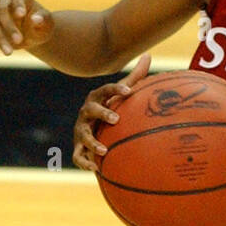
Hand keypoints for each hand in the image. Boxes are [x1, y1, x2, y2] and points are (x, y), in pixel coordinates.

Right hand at [0, 0, 53, 56]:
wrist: (34, 35)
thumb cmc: (42, 26)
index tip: (21, 15)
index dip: (17, 4)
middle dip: (9, 26)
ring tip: (9, 53)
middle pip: (1, 11)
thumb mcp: (47, 23)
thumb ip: (43, 19)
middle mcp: (4, 4)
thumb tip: (35, 19)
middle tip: (19, 41)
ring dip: (0, 39)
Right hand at [71, 54, 151, 170]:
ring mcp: (81, 131)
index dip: (116, 90)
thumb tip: (148, 55)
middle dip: (102, 113)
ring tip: (104, 150)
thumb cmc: (112, 110)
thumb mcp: (122, 95)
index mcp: (98, 99)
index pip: (106, 90)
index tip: (129, 92)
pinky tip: (97, 169)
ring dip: (92, 142)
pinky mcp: (78, 149)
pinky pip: (78, 157)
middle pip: (91, 110)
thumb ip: (135, 78)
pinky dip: (85, 163)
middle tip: (117, 119)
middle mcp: (86, 114)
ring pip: (83, 135)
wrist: (96, 131)